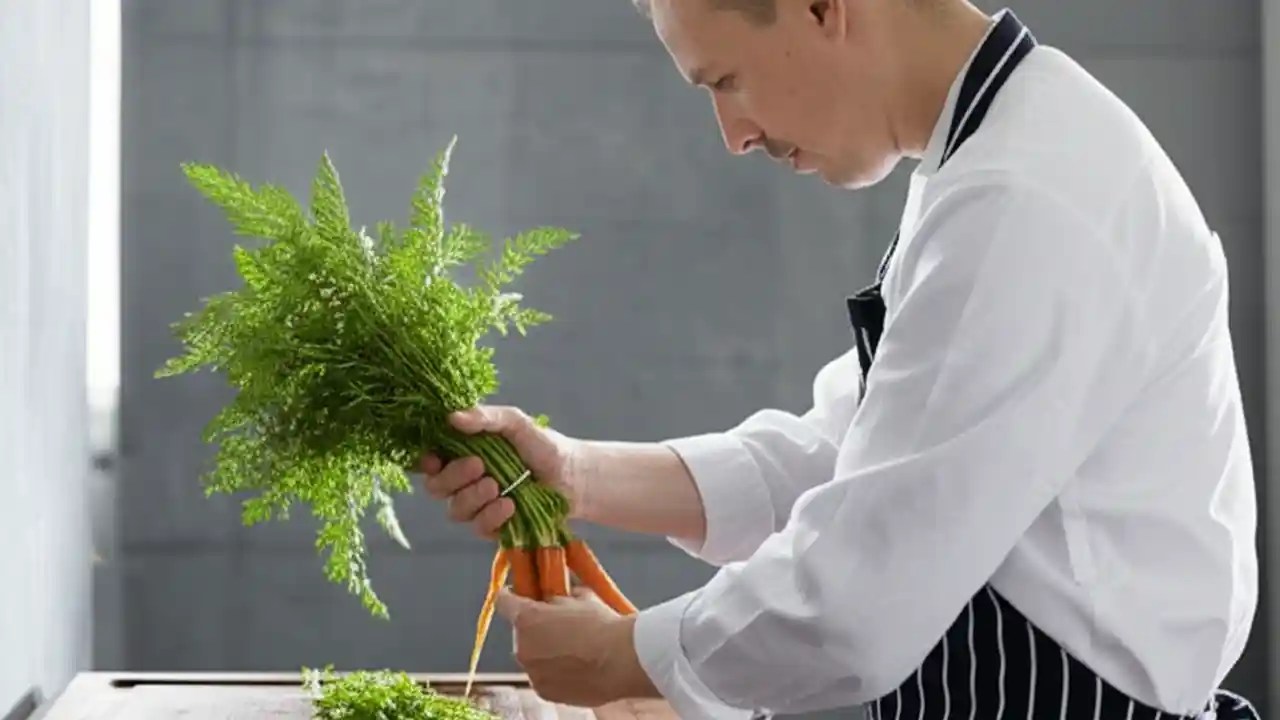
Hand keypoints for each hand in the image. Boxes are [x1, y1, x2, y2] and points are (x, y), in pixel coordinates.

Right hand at [420, 405, 587, 538]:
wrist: (573, 475)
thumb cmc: (542, 445)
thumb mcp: (515, 423)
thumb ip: (485, 417)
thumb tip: (452, 417)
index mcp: (461, 453)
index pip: (428, 462)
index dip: (424, 462)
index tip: (434, 458)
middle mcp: (464, 481)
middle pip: (436, 487)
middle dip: (453, 477)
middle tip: (479, 464)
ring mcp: (478, 506)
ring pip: (455, 510)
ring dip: (473, 498)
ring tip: (497, 486)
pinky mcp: (494, 527)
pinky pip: (479, 527)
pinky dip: (491, 516)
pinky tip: (510, 505)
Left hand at [495, 587, 659, 706]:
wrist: (621, 661)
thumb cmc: (603, 625)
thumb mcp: (581, 597)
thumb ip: (561, 595)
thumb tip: (557, 594)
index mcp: (527, 618)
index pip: (504, 601)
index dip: (513, 595)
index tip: (521, 595)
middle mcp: (522, 647)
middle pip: (521, 631)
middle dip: (536, 627)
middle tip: (560, 626)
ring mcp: (532, 672)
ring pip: (532, 656)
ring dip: (545, 651)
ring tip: (573, 650)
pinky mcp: (544, 692)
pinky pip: (543, 677)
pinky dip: (554, 672)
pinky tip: (576, 666)